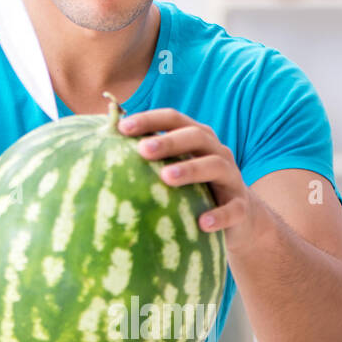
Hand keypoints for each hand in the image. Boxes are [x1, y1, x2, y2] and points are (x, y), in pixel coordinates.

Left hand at [118, 108, 261, 253]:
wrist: (239, 219)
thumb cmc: (192, 189)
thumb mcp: (173, 169)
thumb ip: (148, 158)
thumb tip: (99, 147)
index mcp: (197, 138)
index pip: (174, 118)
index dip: (150, 119)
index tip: (122, 127)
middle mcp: (217, 152)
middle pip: (196, 136)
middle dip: (169, 141)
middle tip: (142, 150)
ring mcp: (232, 178)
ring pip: (215, 166)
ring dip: (190, 170)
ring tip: (166, 178)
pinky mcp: (241, 207)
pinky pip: (234, 209)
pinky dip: (219, 215)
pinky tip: (202, 223)